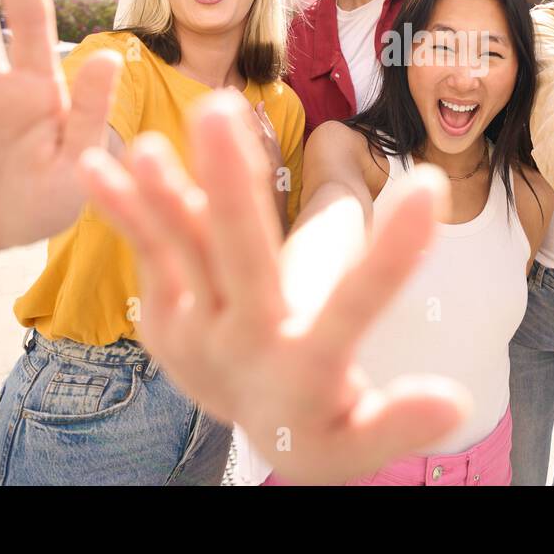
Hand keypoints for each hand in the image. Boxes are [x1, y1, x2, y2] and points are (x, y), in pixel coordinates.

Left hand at [79, 90, 469, 484]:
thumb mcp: (365, 436)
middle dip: (233, 189)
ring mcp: (197, 332)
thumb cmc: (327, 422)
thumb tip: (454, 404)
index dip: (393, 255)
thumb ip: (401, 419)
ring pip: (183, 254)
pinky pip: (148, 257)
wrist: (261, 437)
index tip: (429, 189)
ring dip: (164, 197)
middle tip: (223, 116)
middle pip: (243, 261)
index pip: (356, 309)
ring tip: (147, 147)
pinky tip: (98, 164)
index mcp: (308, 369)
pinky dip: (123, 212)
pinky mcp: (166, 319)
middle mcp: (247, 346)